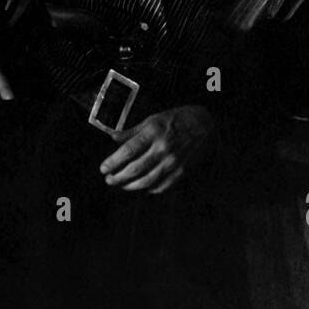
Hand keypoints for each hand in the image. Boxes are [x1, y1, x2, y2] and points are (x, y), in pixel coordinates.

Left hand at [99, 105, 214, 194]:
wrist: (205, 125)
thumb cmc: (176, 120)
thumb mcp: (153, 119)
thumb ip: (133, 131)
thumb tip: (113, 137)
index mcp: (153, 132)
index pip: (128, 151)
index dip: (113, 162)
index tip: (103, 168)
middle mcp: (163, 148)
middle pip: (135, 169)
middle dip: (118, 177)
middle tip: (109, 180)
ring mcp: (173, 161)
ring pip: (147, 181)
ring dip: (131, 186)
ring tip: (122, 185)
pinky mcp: (182, 171)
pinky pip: (163, 186)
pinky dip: (150, 189)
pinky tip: (142, 187)